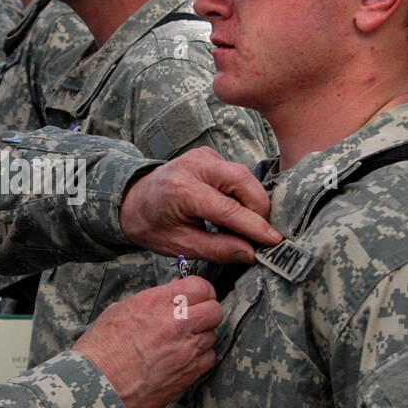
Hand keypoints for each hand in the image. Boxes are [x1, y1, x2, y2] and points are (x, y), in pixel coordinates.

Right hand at [73, 277, 221, 407]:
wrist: (97, 385)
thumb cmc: (102, 348)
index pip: (201, 286)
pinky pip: (209, 358)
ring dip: (200, 336)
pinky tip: (181, 359)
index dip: (200, 292)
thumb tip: (174, 290)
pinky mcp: (189, 374)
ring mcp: (186, 350)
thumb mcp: (121, 310)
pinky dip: (199, 357)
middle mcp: (177, 323)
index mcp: (158, 302)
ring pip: (212, 335)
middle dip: (205, 313)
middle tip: (193, 318)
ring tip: (180, 342)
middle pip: (215, 310)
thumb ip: (154, 299)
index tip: (195, 297)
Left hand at [119, 147, 279, 263]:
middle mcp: (193, 166)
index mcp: (181, 190)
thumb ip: (217, 249)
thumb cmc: (152, 224)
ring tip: (242, 225)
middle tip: (259, 233)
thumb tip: (251, 253)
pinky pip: (236, 173)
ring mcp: (202, 156)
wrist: (132, 200)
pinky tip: (230, 211)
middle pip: (243, 180)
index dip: (255, 227)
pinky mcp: (209, 155)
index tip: (274, 241)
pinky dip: (241, 193)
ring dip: (251, 201)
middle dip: (258, 208)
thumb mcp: (180, 245)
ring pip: (244, 175)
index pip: (228, 209)